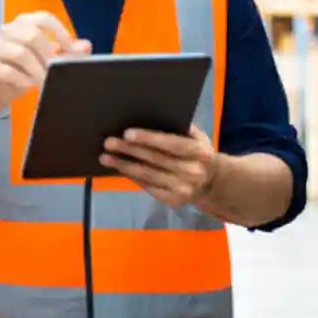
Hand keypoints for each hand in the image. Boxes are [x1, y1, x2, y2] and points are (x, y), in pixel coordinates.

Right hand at [0, 11, 91, 110]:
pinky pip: (7, 71)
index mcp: (23, 24)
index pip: (43, 18)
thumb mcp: (45, 61)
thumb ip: (65, 53)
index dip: (60, 32)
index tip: (70, 50)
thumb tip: (86, 46)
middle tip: (56, 71)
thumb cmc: (20, 71)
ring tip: (44, 81)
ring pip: (20, 53)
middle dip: (49, 55)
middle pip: (32, 35)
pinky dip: (22, 79)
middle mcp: (7, 31)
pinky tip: (28, 85)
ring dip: (37, 69)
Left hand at [99, 125, 219, 207]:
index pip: (171, 144)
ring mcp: (183, 189)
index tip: (127, 133)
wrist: (211, 182)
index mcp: (199, 152)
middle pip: (155, 159)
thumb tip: (149, 116)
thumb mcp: (196, 137)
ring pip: (147, 175)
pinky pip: (147, 186)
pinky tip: (119, 168)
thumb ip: (179, 127)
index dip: (149, 138)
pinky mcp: (173, 200)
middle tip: (109, 142)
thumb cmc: (197, 152)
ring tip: (105, 157)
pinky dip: (131, 176)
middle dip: (129, 150)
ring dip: (124, 165)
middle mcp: (192, 172)